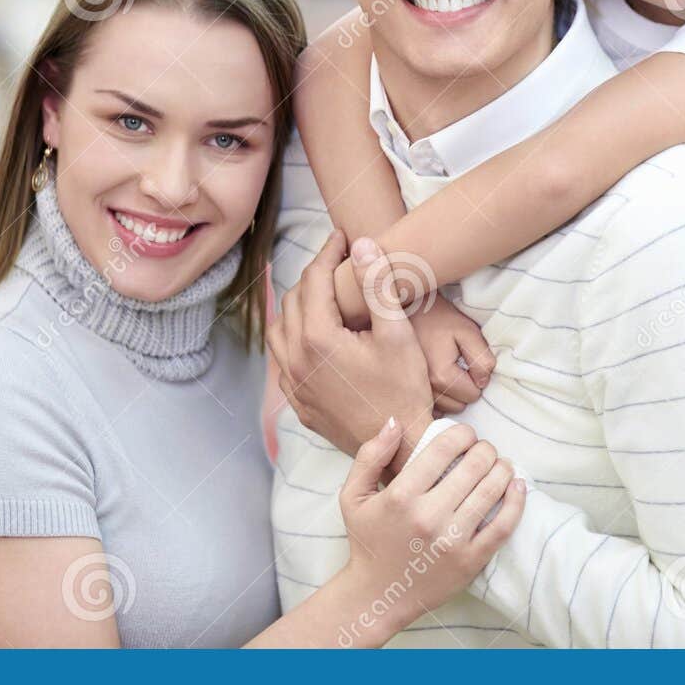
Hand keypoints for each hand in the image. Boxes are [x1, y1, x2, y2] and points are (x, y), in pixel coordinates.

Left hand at [267, 231, 433, 465]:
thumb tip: (362, 245)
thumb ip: (378, 286)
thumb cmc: (404, 389)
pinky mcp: (299, 402)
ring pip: (280, 330)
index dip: (329, 252)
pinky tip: (317, 337)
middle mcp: (295, 360)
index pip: (314, 279)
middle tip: (338, 263)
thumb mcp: (398, 333)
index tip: (343, 237)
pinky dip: (295, 338)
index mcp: (317, 338)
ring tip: (324, 295)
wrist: (399, 447)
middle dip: (314, 276)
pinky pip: (284, 359)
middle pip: (293, 300)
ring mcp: (293, 384)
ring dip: (298, 306)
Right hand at [332, 417, 525, 642]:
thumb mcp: (353, 496)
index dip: (463, 434)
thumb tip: (395, 422)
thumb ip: (370, 455)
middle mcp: (428, 517)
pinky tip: (517, 487)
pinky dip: (516, 501)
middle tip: (484, 451)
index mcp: (401, 496)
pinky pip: (503, 526)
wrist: (377, 596)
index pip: (444, 448)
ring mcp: (452, 541)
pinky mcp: (470, 562)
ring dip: (503, 469)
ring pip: (492, 490)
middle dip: (485, 449)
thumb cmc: (368, 541)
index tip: (466, 436)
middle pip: (474, 465)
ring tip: (501, 465)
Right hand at [409, 296, 495, 415]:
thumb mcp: (467, 331)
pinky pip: (430, 407)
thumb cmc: (440, 319)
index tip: (467, 360)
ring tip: (445, 366)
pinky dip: (437, 396)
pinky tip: (434, 376)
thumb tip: (483, 382)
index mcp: (441, 376)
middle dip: (463, 387)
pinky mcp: (406, 393)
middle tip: (457, 363)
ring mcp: (412, 394)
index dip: (476, 378)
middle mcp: (424, 390)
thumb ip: (481, 358)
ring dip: (450, 393)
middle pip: (459, 406)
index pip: (472, 395)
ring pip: (445, 408)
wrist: (408, 311)